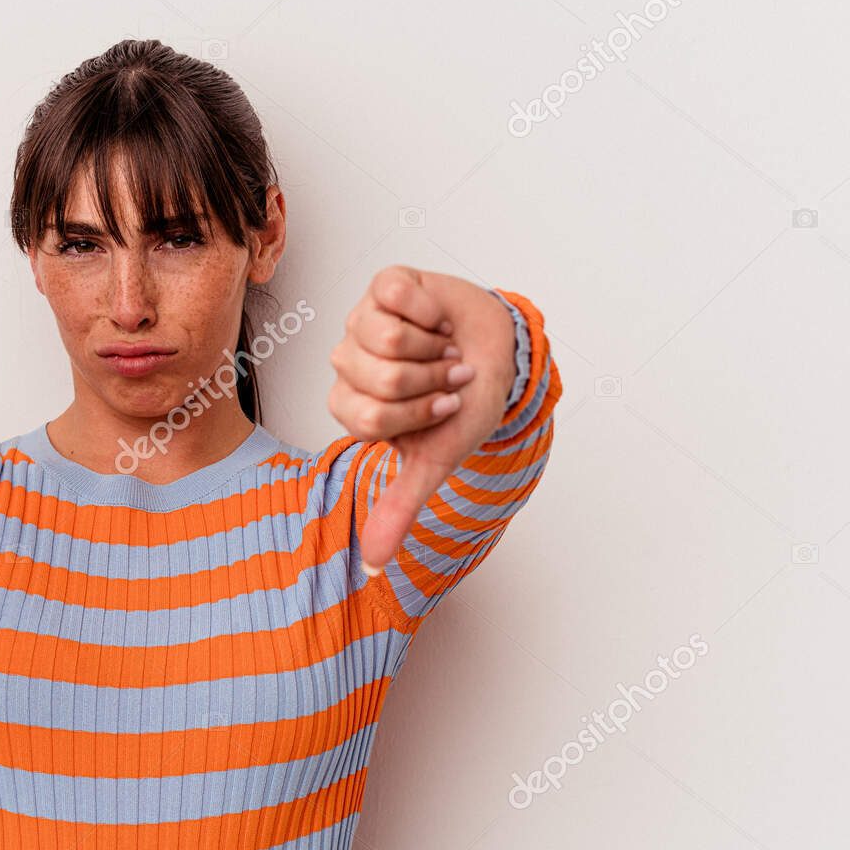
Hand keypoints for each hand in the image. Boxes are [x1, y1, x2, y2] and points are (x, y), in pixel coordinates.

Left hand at [327, 266, 517, 575]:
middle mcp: (348, 363)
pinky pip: (394, 295)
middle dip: (430, 382)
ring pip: (384, 336)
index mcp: (352, 405)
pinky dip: (429, 308)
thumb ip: (401, 507)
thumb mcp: (435, 459)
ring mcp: (361, 321)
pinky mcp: (384, 285)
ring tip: (445, 349)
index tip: (443, 408)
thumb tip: (374, 565)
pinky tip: (438, 317)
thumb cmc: (465, 402)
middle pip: (378, 379)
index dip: (416, 414)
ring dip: (432, 347)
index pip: (368, 417)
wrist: (500, 352)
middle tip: (447, 377)